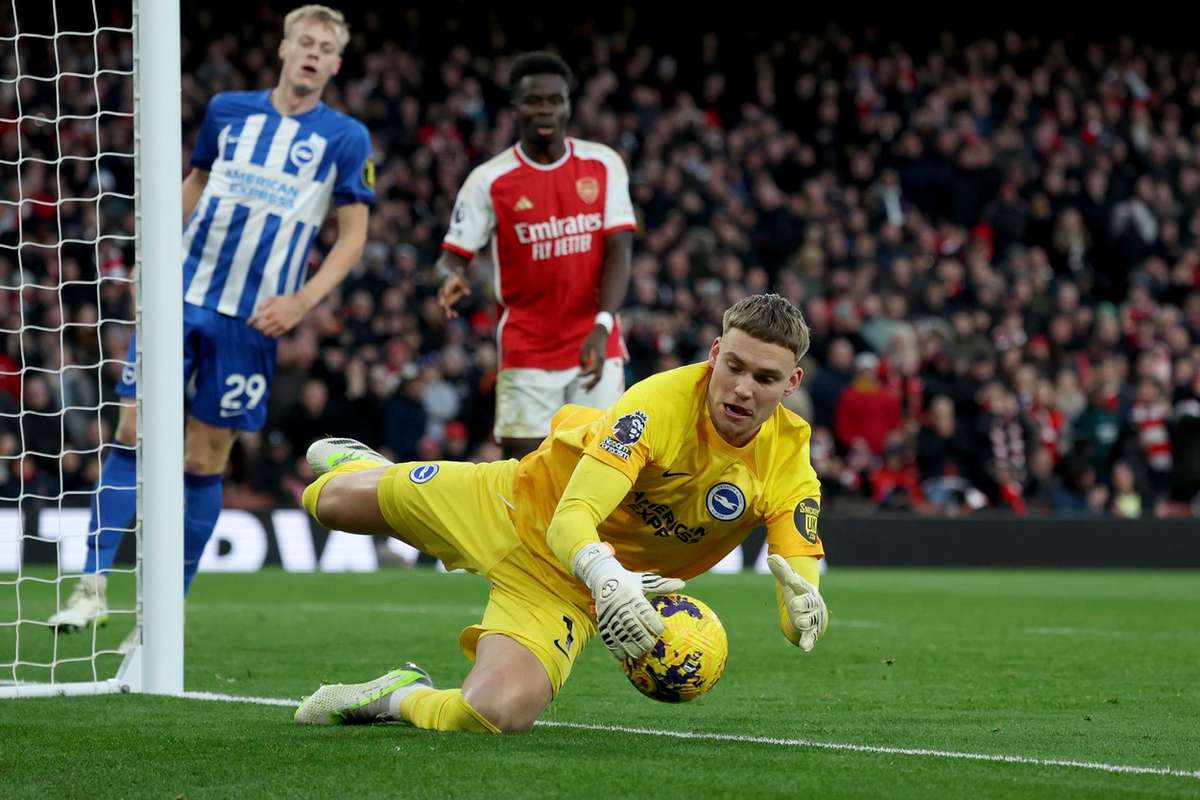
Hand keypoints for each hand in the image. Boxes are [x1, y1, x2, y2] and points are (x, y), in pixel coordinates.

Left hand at [248, 295, 307, 337]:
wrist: (300, 304)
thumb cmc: (286, 300)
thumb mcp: (274, 298)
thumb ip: (264, 304)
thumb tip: (257, 311)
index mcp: (271, 310)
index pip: (257, 317)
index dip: (250, 321)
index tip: (247, 323)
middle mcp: (275, 318)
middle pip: (260, 327)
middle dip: (256, 327)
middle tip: (256, 326)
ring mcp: (281, 324)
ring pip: (267, 333)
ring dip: (263, 331)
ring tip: (263, 329)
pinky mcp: (286, 328)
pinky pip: (275, 335)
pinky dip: (270, 334)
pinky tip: (270, 331)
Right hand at [437, 273, 470, 317]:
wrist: (449, 281)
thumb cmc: (456, 280)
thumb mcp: (461, 281)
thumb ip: (464, 286)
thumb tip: (468, 293)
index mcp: (447, 284)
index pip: (446, 286)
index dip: (446, 289)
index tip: (446, 293)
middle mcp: (444, 291)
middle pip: (441, 296)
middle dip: (441, 300)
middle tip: (441, 304)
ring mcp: (444, 298)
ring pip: (444, 304)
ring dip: (446, 310)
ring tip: (449, 316)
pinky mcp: (446, 302)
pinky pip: (448, 308)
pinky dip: (451, 312)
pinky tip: (456, 315)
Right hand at [573, 543, 685, 659]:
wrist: (602, 577)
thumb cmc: (629, 581)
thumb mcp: (645, 580)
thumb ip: (662, 585)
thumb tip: (682, 584)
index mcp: (631, 594)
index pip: (643, 610)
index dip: (652, 621)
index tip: (662, 630)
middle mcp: (619, 605)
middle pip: (631, 624)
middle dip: (641, 637)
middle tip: (652, 647)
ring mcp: (609, 615)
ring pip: (619, 633)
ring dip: (629, 646)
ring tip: (640, 655)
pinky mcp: (602, 622)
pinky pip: (608, 638)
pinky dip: (615, 649)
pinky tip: (623, 658)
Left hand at [578, 325, 607, 390]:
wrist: (601, 333)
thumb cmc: (591, 339)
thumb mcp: (584, 348)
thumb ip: (583, 360)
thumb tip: (582, 370)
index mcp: (598, 359)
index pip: (592, 371)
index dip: (584, 375)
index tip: (577, 375)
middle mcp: (602, 362)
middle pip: (598, 377)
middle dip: (590, 384)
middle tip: (582, 389)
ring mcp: (603, 362)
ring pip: (599, 377)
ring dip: (593, 384)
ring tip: (585, 390)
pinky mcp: (601, 362)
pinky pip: (599, 373)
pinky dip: (593, 378)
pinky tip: (587, 381)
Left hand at [767, 554, 827, 651]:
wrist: (815, 612)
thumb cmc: (800, 595)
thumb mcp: (790, 584)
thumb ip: (782, 571)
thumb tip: (770, 557)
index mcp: (806, 591)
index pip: (801, 585)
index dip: (795, 583)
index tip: (789, 579)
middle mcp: (812, 605)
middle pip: (809, 604)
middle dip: (802, 604)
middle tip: (794, 604)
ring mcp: (812, 619)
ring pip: (810, 620)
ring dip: (805, 621)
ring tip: (799, 622)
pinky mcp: (811, 633)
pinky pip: (810, 637)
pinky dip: (808, 641)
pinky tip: (805, 647)